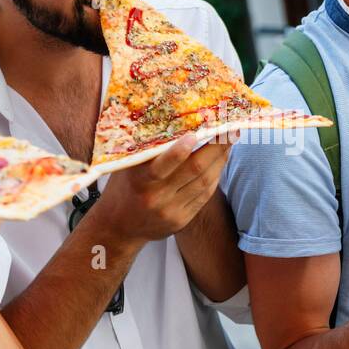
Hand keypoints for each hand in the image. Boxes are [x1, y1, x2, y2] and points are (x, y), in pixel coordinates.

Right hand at [92, 134, 235, 243]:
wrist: (118, 227)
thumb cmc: (124, 187)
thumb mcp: (128, 167)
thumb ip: (147, 151)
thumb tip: (175, 121)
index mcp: (140, 180)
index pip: (162, 166)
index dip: (180, 151)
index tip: (196, 133)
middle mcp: (156, 197)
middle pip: (194, 170)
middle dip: (216, 148)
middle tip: (230, 129)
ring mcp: (171, 211)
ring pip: (204, 182)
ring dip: (220, 160)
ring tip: (229, 141)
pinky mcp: (182, 220)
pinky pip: (205, 195)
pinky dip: (215, 176)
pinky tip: (220, 161)